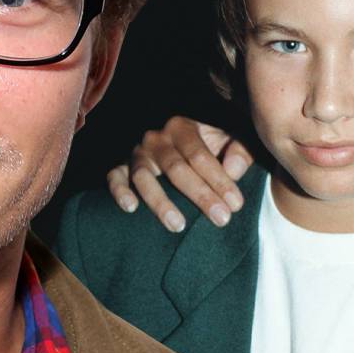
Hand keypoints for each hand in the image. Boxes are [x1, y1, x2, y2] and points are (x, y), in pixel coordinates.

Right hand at [106, 116, 253, 231]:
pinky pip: (114, 177)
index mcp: (182, 126)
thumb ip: (239, 150)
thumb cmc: (214, 142)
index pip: (199, 155)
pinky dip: (119, 190)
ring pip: (143, 176)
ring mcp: (137, 152)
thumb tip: (233, 170)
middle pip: (176, 168)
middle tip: (221, 219)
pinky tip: (131, 208)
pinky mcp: (122, 166)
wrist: (187, 142)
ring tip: (178, 225)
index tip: (236, 204)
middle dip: (200, 195)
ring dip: (160, 202)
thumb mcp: (232, 139)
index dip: (218, 180)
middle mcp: (156, 138)